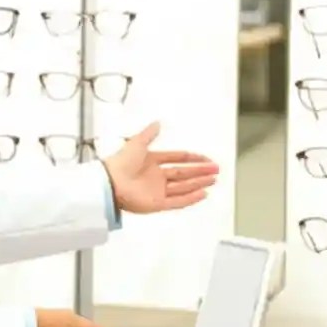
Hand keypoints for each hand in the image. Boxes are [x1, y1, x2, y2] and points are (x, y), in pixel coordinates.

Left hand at [103, 121, 219, 213]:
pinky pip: (178, 201)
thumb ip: (149, 133)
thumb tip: (157, 123)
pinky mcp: (157, 204)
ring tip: (213, 180)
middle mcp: (156, 177)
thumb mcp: (137, 142)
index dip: (192, 159)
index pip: (177, 159)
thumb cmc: (120, 162)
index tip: (206, 159)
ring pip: (184, 187)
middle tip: (215, 170)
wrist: (111, 182)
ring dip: (198, 183)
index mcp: (152, 162)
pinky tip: (202, 193)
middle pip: (184, 174)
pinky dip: (191, 198)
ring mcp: (158, 191)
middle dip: (200, 172)